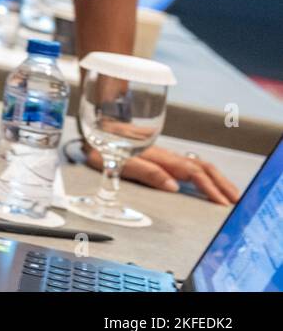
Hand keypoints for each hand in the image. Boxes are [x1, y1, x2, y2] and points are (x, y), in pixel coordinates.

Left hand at [86, 143, 240, 204]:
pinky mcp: (161, 155)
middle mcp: (166, 154)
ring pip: (198, 163)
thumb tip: (174, 186)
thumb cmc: (101, 147)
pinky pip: (190, 163)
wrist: (94, 128)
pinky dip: (205, 173)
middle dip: (221, 183)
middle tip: (237, 201)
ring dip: (216, 178)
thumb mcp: (119, 162)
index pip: (193, 173)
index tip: (222, 202)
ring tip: (229, 193)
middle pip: (202, 166)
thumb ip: (146, 172)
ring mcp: (165, 154)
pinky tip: (208, 181)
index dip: (209, 188)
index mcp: (159, 156)